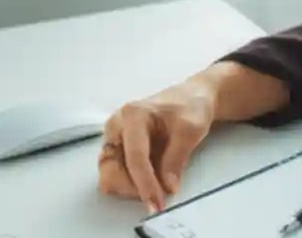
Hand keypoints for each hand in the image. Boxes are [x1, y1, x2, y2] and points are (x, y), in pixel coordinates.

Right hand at [97, 78, 216, 212]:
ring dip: (130, 188)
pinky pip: (115, 175)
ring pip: (109, 176)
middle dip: (132, 188)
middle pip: (111, 169)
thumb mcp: (191, 129)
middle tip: (158, 196)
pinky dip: (130, 184)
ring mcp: (115, 138)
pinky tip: (150, 181)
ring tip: (156, 187)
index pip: (135, 156)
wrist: (191, 98)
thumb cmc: (190, 107)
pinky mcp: (117, 150)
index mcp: (133, 115)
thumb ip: (177, 158)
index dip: (145, 183)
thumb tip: (167, 187)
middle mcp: (117, 126)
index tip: (157, 203)